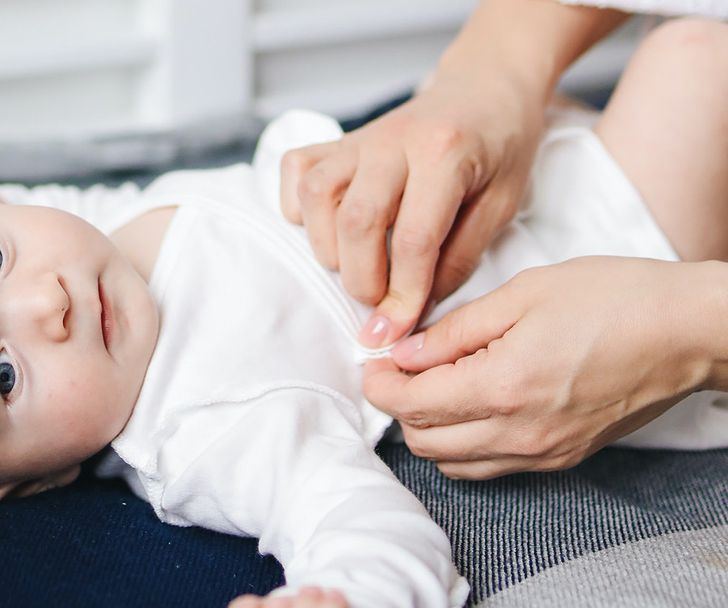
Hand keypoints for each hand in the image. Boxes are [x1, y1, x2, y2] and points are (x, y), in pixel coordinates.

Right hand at [279, 51, 545, 345]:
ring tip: (358, 266)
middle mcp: (394, 140)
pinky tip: (330, 227)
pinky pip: (296, 172)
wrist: (485, 86)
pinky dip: (301, 208)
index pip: (414, 239)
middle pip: (356, 222)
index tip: (396, 331)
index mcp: (445, 152)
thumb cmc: (501, 146)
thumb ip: (459, 258)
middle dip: (362, 280)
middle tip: (379, 303)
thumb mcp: (503, 205)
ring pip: (316, 198)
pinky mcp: (337, 140)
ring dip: (329, 248)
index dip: (403, 295)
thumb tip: (413, 309)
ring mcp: (360, 137)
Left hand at [362, 257, 715, 477]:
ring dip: (428, 429)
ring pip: (451, 464)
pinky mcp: (559, 459)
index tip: (374, 362)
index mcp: (503, 387)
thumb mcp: (523, 295)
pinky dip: (463, 446)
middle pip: (422, 442)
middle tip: (401, 368)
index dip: (379, 384)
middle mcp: (518, 433)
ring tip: (435, 386)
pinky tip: (471, 407)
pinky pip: (488, 468)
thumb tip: (403, 352)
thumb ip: (453, 330)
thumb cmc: (613, 299)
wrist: (688, 332)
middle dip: (399, 406)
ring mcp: (541, 453)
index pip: (410, 405)